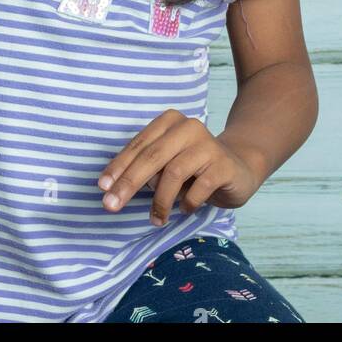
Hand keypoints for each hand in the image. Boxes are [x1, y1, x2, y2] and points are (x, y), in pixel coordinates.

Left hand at [97, 109, 261, 225]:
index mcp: (168, 121)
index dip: (118, 167)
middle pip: (151, 156)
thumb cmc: (194, 167)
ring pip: (173, 173)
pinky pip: (198, 189)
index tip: (102, 188)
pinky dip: (187, 203)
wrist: (239, 167)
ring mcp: (207, 144)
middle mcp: (187, 127)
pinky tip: (185, 209)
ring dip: (160, 201)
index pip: (138, 145)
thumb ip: (146, 169)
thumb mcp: (167, 163)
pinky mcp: (223, 164)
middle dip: (128, 183)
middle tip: (112, 206)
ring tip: (156, 219)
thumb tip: (115, 189)